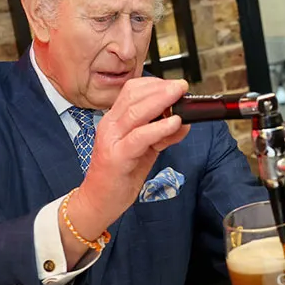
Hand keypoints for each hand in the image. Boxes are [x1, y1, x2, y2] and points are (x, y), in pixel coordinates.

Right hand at [66, 78, 190, 236]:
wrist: (100, 200)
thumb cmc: (121, 174)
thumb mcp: (146, 150)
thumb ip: (162, 135)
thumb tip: (183, 121)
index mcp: (114, 120)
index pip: (132, 91)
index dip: (155, 84)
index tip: (175, 85)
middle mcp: (110, 125)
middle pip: (134, 95)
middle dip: (161, 88)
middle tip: (182, 86)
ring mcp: (112, 139)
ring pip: (136, 112)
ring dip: (162, 101)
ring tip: (180, 97)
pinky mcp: (117, 156)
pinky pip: (140, 137)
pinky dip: (159, 128)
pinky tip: (175, 123)